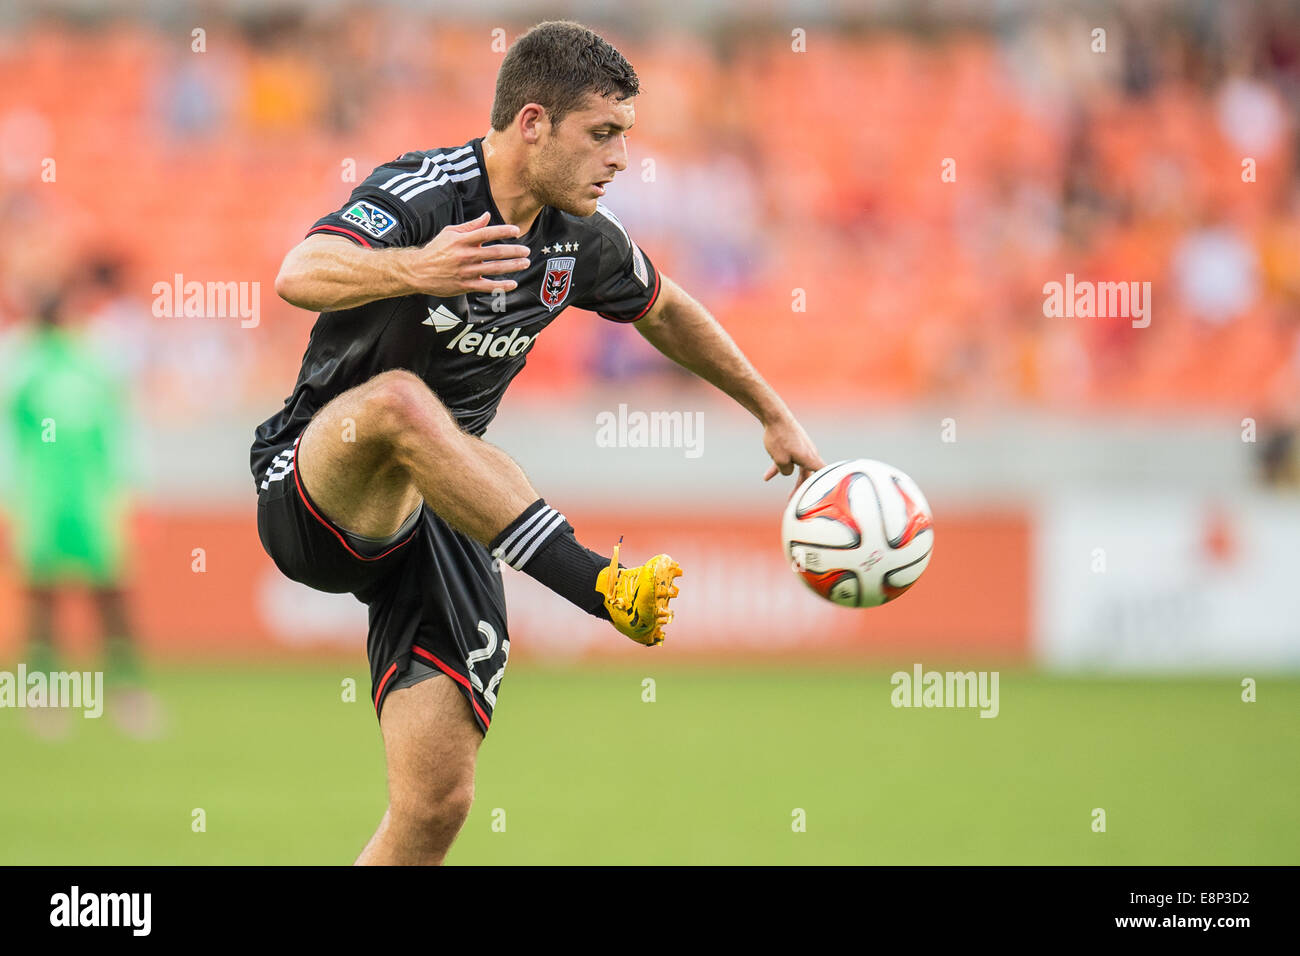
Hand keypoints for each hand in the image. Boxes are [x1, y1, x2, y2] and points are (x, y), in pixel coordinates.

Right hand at [402, 212, 531, 296]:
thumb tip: (486, 216)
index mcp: (462, 240)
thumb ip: (470, 226)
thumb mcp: (450, 233)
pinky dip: (501, 286)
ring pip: (495, 269)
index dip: (504, 231)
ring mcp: (466, 271)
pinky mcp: (465, 285)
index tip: (517, 230)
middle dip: (514, 251)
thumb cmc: (435, 250)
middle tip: (527, 250)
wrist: (418, 271)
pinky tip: (513, 283)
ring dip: (513, 266)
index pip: (487, 233)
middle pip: (495, 252)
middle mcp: (466, 255)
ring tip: (525, 263)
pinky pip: (487, 286)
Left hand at [762, 416, 824, 491]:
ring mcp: (802, 448)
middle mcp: (810, 454)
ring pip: (800, 468)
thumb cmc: (779, 438)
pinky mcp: (793, 444)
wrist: (775, 416)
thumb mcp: (780, 460)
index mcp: (810, 459)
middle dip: (804, 489)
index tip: (828, 496)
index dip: (828, 485)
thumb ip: (785, 471)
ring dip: (795, 481)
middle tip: (799, 502)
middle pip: (810, 475)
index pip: (824, 475)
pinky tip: (767, 477)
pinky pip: (789, 459)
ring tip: (790, 496)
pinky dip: (779, 467)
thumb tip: (787, 471)